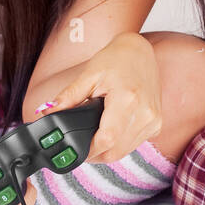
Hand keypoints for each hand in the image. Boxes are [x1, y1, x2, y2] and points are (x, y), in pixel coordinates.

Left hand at [43, 32, 161, 163]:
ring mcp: (154, 120)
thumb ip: (68, 97)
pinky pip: (133, 145)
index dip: (87, 150)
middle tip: (80, 142)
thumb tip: (47, 114)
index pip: (106, 140)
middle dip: (94, 153)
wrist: (140, 51)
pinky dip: (120, 143)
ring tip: (96, 132)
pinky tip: (112, 128)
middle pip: (114, 152)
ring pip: (124, 152)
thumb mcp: (89, 76)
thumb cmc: (116, 59)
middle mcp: (145, 113)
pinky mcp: (156, 124)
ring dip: (107, 149)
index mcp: (128, 99)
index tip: (74, 149)